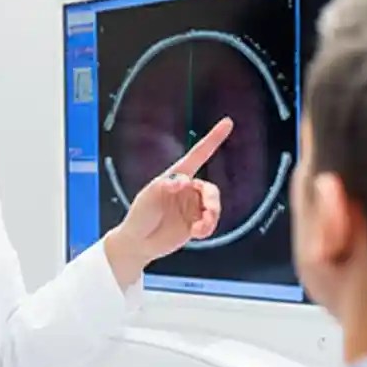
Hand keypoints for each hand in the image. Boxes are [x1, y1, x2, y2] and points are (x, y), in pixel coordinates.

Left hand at [108, 118, 233, 283]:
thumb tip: (184, 181)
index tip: (228, 123)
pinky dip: (208, 228)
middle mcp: (186, 189)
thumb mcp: (147, 198)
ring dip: (211, 216)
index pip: (197, 155)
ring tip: (201, 228)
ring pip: (214, 206)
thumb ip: (164, 186)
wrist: (138, 244)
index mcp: (175, 177)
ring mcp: (192, 206)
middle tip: (209, 213)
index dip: (213, 140)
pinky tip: (197, 234)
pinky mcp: (196, 223)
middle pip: (210, 189)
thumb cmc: (139, 216)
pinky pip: (210, 222)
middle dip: (212, 201)